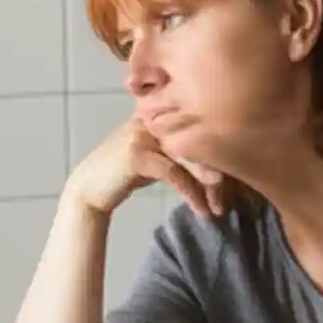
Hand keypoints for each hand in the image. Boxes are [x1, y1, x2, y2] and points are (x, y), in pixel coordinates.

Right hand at [65, 117, 229, 218]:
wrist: (88, 190)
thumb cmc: (123, 174)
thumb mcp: (155, 156)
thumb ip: (179, 150)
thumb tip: (215, 161)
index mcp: (159, 112)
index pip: (199, 125)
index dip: (218, 152)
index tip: (234, 179)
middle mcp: (152, 117)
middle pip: (197, 139)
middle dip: (217, 170)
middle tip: (231, 196)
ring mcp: (143, 134)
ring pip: (189, 156)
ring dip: (208, 184)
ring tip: (221, 205)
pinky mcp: (136, 154)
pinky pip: (174, 173)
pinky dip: (191, 193)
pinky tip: (201, 210)